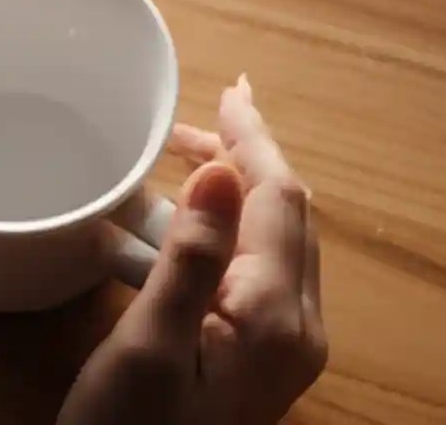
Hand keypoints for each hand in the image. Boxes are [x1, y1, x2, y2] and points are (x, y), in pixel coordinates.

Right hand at [58, 76, 326, 424]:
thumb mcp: (148, 344)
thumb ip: (190, 258)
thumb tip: (223, 171)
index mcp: (275, 317)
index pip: (278, 199)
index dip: (253, 138)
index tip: (229, 87)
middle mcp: (297, 327)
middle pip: (286, 214)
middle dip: (244, 158)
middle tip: (190, 123)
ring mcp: (284, 346)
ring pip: (274, 240)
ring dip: (237, 193)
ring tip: (185, 162)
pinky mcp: (261, 358)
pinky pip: (257, 271)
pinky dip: (226, 233)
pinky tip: (183, 230)